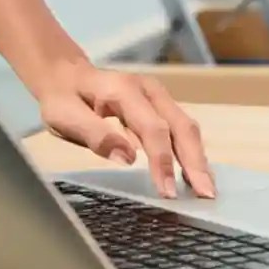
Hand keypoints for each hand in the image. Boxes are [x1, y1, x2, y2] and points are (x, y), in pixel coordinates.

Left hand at [36, 58, 214, 199]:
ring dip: (198, 158)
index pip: (154, 129)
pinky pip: (181, 129)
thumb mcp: (64, 116)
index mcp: (126, 90)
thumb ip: (95, 134)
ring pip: (187, 128)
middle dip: (195, 161)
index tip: (168, 192)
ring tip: (205, 188)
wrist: (66, 75)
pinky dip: (189, 152)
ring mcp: (159, 97)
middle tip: (206, 193)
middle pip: (182, 126)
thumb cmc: (63, 98)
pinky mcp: (161, 106)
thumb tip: (127, 158)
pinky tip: (193, 173)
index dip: (163, 160)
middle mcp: (150, 91)